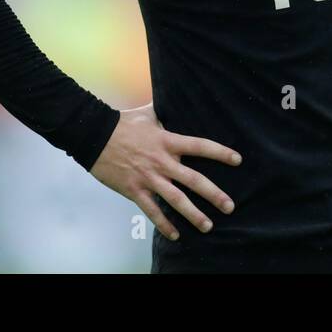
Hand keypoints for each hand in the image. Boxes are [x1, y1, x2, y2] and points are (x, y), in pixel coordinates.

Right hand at [89, 102, 241, 240]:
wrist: (94, 136)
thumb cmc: (122, 123)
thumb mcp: (147, 113)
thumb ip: (164, 112)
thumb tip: (175, 96)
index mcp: (167, 141)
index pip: (200, 146)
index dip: (220, 153)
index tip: (237, 160)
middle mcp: (161, 162)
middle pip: (193, 180)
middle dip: (213, 194)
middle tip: (230, 206)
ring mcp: (148, 178)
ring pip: (175, 199)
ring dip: (193, 214)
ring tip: (208, 226)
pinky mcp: (134, 190)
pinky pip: (152, 210)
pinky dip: (164, 224)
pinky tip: (175, 235)